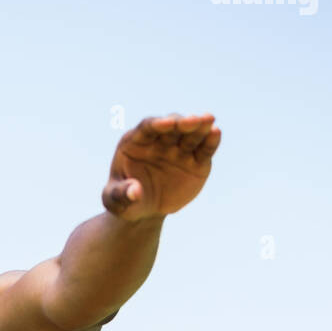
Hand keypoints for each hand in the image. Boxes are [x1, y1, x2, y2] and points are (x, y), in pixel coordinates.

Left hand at [101, 113, 220, 219]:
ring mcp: (179, 149)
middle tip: (193, 120)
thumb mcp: (116, 200)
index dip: (158, 124)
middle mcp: (160, 140)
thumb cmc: (125, 200)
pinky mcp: (196, 161)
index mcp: (136, 141)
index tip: (167, 124)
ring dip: (200, 126)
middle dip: (182, 123)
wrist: (144, 210)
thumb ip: (121, 194)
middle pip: (173, 126)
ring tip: (209, 121)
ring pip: (191, 134)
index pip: (148, 128)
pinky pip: (204, 150)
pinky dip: (211, 141)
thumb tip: (135, 192)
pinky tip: (216, 133)